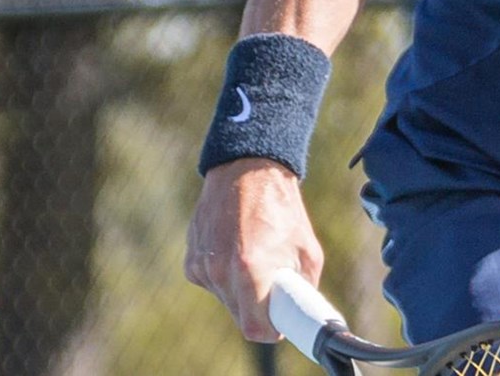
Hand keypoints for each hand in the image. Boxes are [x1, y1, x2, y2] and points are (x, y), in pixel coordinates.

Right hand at [184, 158, 323, 340]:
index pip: (254, 328)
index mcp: (251, 270)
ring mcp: (202, 266)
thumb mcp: (307, 249)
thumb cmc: (281, 207)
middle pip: (240, 316)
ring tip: (255, 257)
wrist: (246, 170)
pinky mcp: (191, 261)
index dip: (271, 329)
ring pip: (226, 301)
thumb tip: (300, 313)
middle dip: (258, 308)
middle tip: (274, 283)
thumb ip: (303, 287)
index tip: (280, 320)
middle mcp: (220, 271)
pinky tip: (236, 249)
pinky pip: (212, 284)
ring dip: (242, 290)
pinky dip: (225, 276)